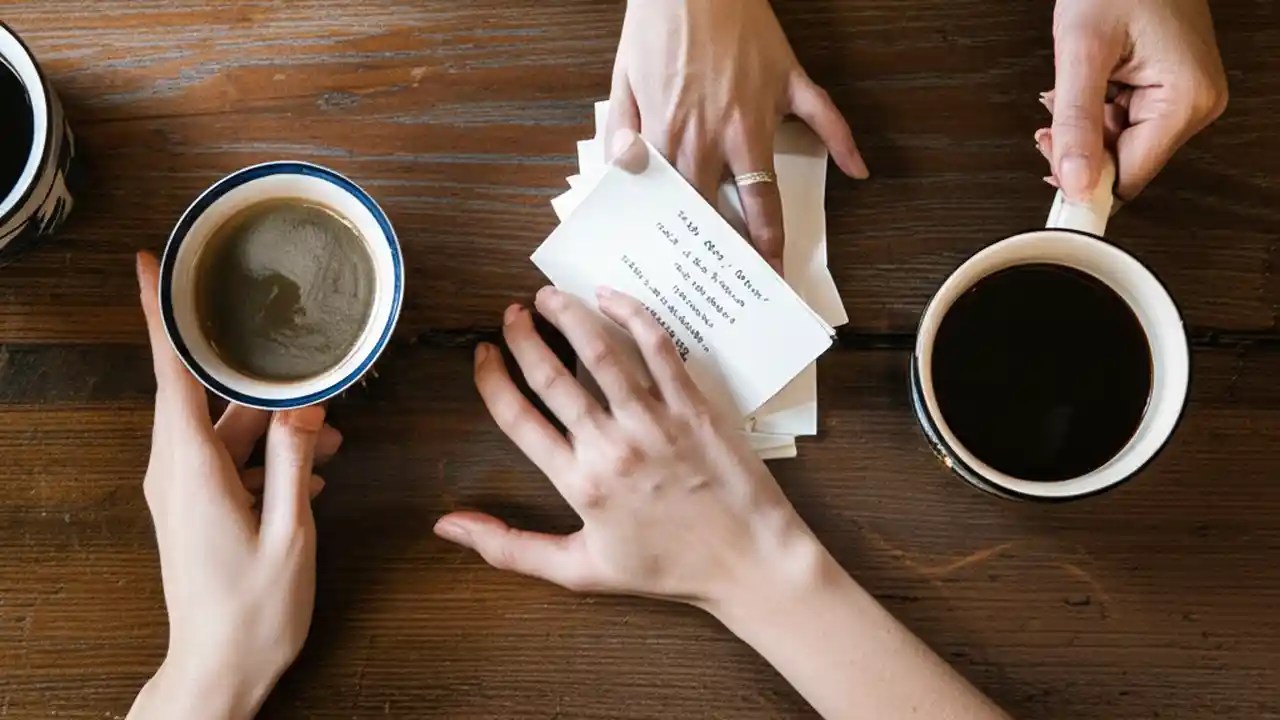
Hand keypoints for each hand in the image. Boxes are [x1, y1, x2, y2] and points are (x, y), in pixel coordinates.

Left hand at [127, 252, 341, 719]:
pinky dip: (270, 458)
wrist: (219, 670)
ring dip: (279, 430)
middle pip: (215, 399)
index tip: (148, 263)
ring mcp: (183, 490)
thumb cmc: (251, 612)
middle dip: (267, 387)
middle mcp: (175, 471)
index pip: (170, 373)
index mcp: (190, 469)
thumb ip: (295, 459)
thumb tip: (307, 402)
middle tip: (310, 374)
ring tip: (329, 443)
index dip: (159, 314)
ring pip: (230, 430)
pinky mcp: (196, 506)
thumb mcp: (290, 531)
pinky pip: (232, 460)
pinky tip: (310, 475)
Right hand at [437, 288, 1009, 719]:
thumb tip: (445, 526)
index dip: (492, 380)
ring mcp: (654, 422)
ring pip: (600, 353)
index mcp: (578, 484)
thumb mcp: (580, 570)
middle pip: (552, 376)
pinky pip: (658, 348)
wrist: (746, 561)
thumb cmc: (665, 568)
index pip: (518, 419)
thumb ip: (509, 546)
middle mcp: (611, 447)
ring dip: (568, 315)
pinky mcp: (693, 405)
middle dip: (523, 337)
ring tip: (549, 296)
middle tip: (510, 313)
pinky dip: (632, 315)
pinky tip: (611, 297)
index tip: (483, 355)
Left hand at [608, 0, 868, 271]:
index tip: (687, 273)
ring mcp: (756, 112)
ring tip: (777, 265)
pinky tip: (859, 170)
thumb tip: (624, 169)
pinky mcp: (787, 82)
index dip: (683, 240)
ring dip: (773, 229)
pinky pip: (823, 116)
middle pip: (723, 208)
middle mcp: (716, 134)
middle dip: (729, 254)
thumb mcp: (623, 77)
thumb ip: (621, 129)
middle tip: (735, 288)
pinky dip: (844, 142)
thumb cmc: (656, 23)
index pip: (678, 203)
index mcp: (673, 134)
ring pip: (766, 185)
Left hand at [1039, 0, 1227, 200]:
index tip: (1054, 193)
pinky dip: (1095, 111)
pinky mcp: (1168, 87)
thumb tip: (1075, 181)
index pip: (1130, 176)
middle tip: (1051, 124)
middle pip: (1124, 163)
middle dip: (1081, 148)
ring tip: (1070, 89)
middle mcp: (1194, 103)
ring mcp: (1183, 95)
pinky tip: (1085, 85)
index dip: (1087, 184)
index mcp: (1185, 99)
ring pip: (1119, 143)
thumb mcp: (1082, 51)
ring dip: (1085, 127)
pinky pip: (1124, 120)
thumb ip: (1076, 121)